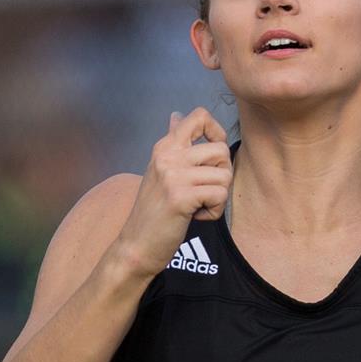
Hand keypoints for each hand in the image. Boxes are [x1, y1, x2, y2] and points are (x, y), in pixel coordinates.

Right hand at [111, 108, 233, 275]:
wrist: (135, 246)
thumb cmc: (152, 212)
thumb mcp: (159, 170)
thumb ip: (172, 143)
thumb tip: (177, 116)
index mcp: (164, 147)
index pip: (199, 116)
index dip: (217, 132)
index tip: (211, 156)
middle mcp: (168, 156)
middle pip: (221, 149)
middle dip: (222, 173)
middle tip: (204, 190)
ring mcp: (174, 176)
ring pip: (224, 174)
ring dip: (218, 196)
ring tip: (198, 206)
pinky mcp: (182, 197)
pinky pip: (219, 195)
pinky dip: (214, 211)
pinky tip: (196, 216)